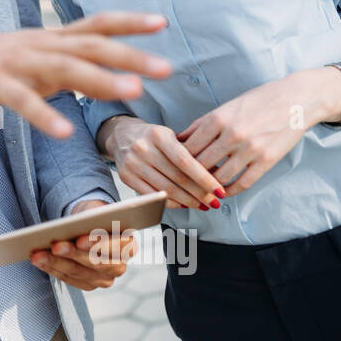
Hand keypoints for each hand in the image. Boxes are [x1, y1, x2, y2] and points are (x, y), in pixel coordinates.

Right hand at [0, 12, 171, 139]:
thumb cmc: (1, 61)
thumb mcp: (42, 54)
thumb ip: (76, 60)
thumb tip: (119, 71)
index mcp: (54, 38)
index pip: (96, 24)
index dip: (129, 22)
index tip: (162, 23)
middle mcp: (42, 45)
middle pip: (90, 46)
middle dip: (129, 56)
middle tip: (165, 69)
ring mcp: (19, 63)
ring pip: (64, 68)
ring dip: (100, 79)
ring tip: (132, 91)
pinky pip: (23, 101)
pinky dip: (45, 115)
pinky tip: (65, 131)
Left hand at [30, 207, 134, 289]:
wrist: (89, 227)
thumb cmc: (93, 217)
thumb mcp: (96, 210)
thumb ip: (94, 215)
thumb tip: (81, 222)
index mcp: (129, 245)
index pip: (116, 246)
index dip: (98, 243)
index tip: (80, 240)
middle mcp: (120, 266)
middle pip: (94, 262)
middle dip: (72, 254)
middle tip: (54, 246)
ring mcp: (105, 279)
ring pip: (78, 272)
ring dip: (56, 263)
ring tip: (38, 254)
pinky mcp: (89, 285)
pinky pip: (69, 279)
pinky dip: (52, 269)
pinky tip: (39, 261)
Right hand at [103, 116, 222, 209]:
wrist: (121, 135)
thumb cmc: (151, 137)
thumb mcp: (170, 135)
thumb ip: (188, 153)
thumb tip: (213, 176)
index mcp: (158, 135)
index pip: (185, 161)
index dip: (204, 178)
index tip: (219, 189)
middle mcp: (143, 148)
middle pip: (177, 178)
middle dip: (200, 193)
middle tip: (214, 201)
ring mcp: (132, 164)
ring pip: (166, 190)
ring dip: (188, 201)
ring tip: (202, 205)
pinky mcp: (125, 177)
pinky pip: (152, 196)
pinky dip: (171, 203)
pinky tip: (183, 204)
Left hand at [176, 67, 340, 195]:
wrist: (297, 99)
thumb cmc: (258, 100)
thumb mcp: (226, 106)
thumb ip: (202, 124)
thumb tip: (178, 140)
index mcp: (218, 119)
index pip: (188, 148)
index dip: (177, 161)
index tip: (173, 168)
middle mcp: (232, 135)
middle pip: (200, 165)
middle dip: (190, 176)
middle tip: (183, 183)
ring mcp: (251, 149)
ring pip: (220, 177)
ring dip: (209, 186)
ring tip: (202, 188)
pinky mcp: (267, 160)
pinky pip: (242, 183)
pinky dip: (229, 191)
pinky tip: (223, 192)